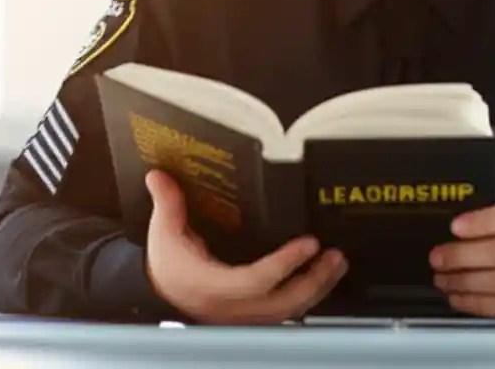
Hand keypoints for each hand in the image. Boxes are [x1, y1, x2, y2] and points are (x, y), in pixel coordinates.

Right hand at [144, 169, 347, 323]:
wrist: (161, 294)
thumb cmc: (167, 265)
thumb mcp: (164, 233)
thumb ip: (168, 203)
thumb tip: (159, 175)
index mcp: (212, 286)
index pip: (255, 281)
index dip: (285, 264)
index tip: (308, 243)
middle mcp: (231, 308)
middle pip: (282, 302)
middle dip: (313, 279)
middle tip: (334, 255)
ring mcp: (243, 318)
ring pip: (288, 312)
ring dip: (317, 288)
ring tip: (336, 264)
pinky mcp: (251, 319)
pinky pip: (285, 314)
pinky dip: (306, 297)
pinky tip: (319, 280)